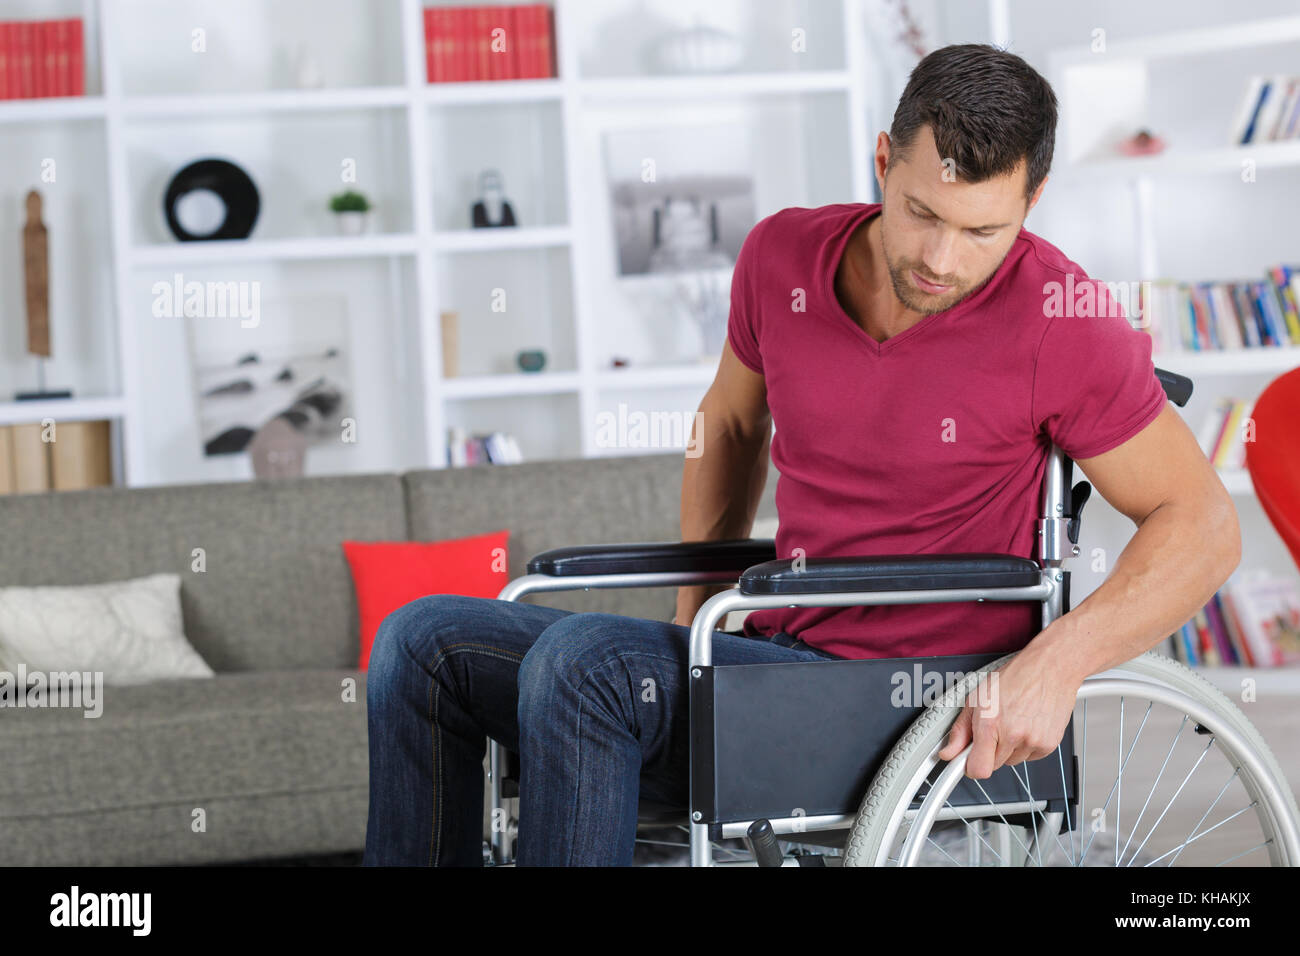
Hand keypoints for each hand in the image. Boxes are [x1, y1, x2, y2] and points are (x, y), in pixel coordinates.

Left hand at [936, 649, 1080, 778]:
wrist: (1049, 669)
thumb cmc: (1015, 678)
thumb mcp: (977, 698)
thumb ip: (960, 730)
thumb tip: (948, 752)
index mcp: (991, 724)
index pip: (979, 770)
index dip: (970, 767)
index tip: (967, 761)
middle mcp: (1013, 735)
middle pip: (994, 765)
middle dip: (989, 750)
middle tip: (994, 727)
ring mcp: (1033, 742)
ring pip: (1012, 761)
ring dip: (1009, 748)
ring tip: (1013, 721)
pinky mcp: (1049, 745)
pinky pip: (1030, 757)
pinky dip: (1026, 746)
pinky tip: (1027, 724)